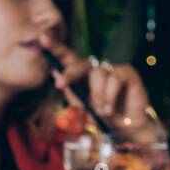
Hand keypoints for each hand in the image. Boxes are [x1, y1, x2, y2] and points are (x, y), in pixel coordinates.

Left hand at [38, 34, 152, 135]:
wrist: (127, 130)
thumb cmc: (103, 117)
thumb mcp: (82, 108)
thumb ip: (71, 92)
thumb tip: (56, 73)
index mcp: (82, 77)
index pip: (67, 59)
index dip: (55, 48)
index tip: (42, 40)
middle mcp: (95, 70)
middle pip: (80, 63)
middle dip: (69, 73)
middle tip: (60, 85)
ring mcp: (111, 69)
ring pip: (97, 74)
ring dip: (97, 96)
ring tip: (101, 112)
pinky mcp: (127, 72)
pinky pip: (114, 79)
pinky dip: (110, 96)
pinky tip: (110, 108)